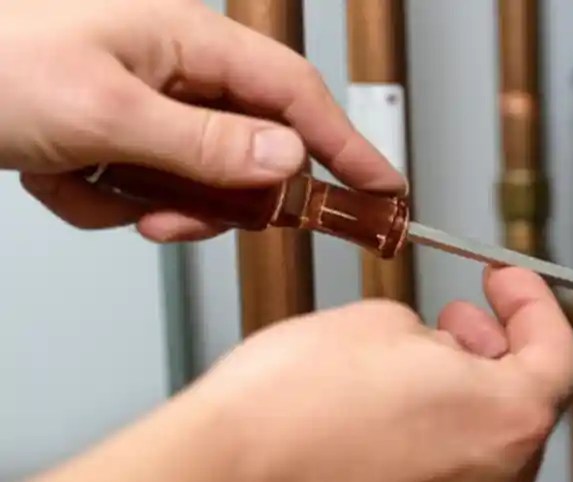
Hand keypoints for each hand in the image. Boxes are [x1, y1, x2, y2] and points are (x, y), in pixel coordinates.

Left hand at [0, 0, 400, 240]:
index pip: (295, 95)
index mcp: (185, 40)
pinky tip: (54, 177)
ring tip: (89, 186)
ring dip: (140, 200)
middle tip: (175, 217)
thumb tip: (286, 161)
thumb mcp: (105, 113)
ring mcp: (137, 102)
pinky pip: (134, 187)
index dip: (346, 145)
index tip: (383, 191)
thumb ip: (206, 144)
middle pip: (245, 149)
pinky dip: (95, 198)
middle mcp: (170, 68)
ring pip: (188, 179)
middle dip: (209, 196)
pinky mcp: (106, 133)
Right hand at [178, 268, 572, 481]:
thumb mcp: (376, 323)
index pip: (561, 357)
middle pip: (516, 419)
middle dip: (489, 365)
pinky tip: (363, 455)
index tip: (511, 288)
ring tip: (392, 391)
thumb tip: (433, 354)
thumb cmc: (286, 413)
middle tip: (455, 329)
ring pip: (469, 473)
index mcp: (509, 422)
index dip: (536, 309)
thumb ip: (432, 338)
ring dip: (447, 426)